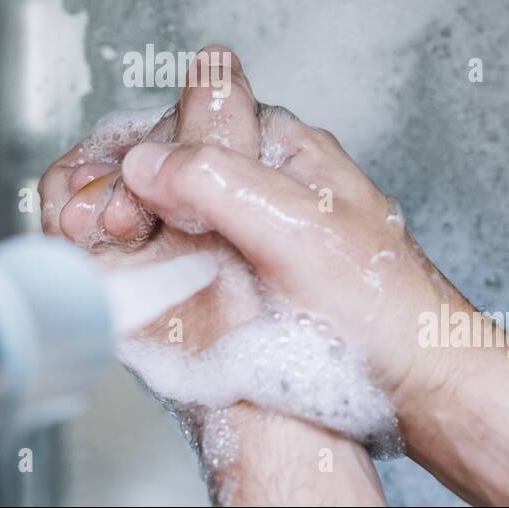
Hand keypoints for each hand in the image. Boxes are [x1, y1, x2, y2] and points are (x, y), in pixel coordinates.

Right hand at [117, 95, 464, 413]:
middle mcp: (267, 182)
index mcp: (287, 149)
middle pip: (170, 163)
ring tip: (93, 249)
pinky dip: (142, 257)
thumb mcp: (296, 232)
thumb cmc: (385, 309)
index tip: (113, 202)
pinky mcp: (244, 274)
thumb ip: (220, 184)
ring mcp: (254, 228)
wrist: (418, 384)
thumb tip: (146, 162)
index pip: (187, 122)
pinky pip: (179, 250)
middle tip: (90, 227)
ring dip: (123, 220)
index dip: (141, 155)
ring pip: (169, 205)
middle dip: (119, 187)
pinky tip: (125, 278)